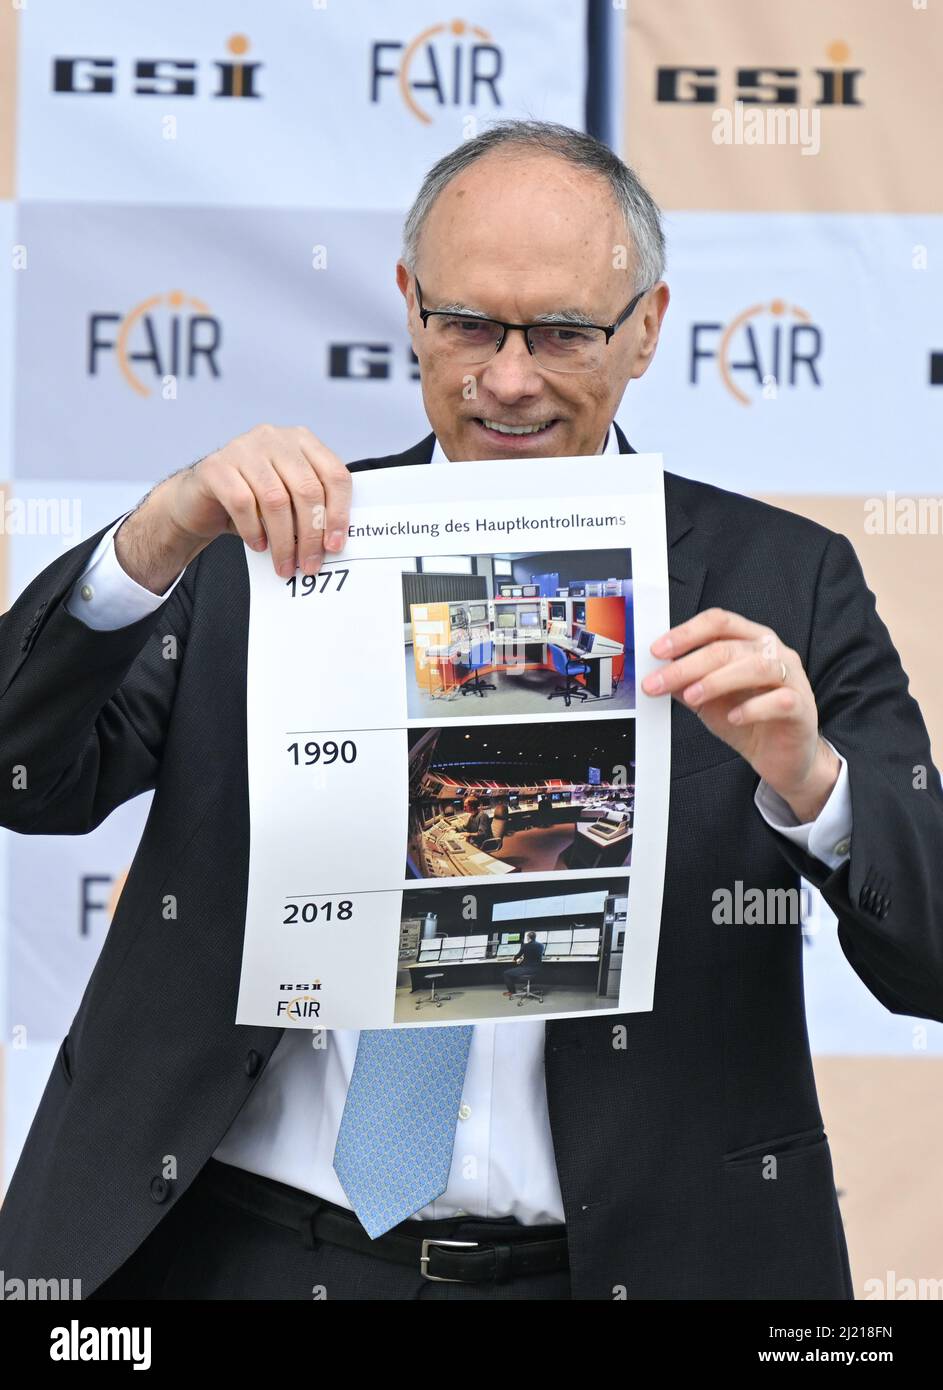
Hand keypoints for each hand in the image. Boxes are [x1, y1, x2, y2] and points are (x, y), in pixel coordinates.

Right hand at [116, 424, 351, 593]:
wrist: (199, 501)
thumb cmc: (252, 503)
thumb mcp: (288, 501)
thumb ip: (310, 510)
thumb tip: (333, 543)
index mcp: (301, 441)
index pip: (334, 475)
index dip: (339, 514)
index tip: (336, 546)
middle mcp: (275, 438)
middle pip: (307, 489)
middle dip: (311, 534)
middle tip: (309, 565)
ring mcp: (243, 448)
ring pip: (276, 499)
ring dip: (283, 540)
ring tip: (285, 565)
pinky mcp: (216, 466)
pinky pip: (242, 503)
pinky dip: (254, 530)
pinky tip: (259, 545)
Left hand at [641, 607, 839, 821]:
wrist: (781, 757)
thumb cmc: (748, 721)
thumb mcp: (708, 701)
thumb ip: (687, 684)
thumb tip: (657, 673)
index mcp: (750, 641)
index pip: (718, 623)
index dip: (686, 633)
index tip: (657, 651)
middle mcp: (774, 652)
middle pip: (729, 647)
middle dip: (688, 664)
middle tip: (659, 682)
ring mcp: (792, 677)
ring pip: (756, 666)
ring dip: (717, 681)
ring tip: (692, 697)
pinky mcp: (801, 707)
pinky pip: (780, 700)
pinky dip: (753, 708)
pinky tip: (734, 717)